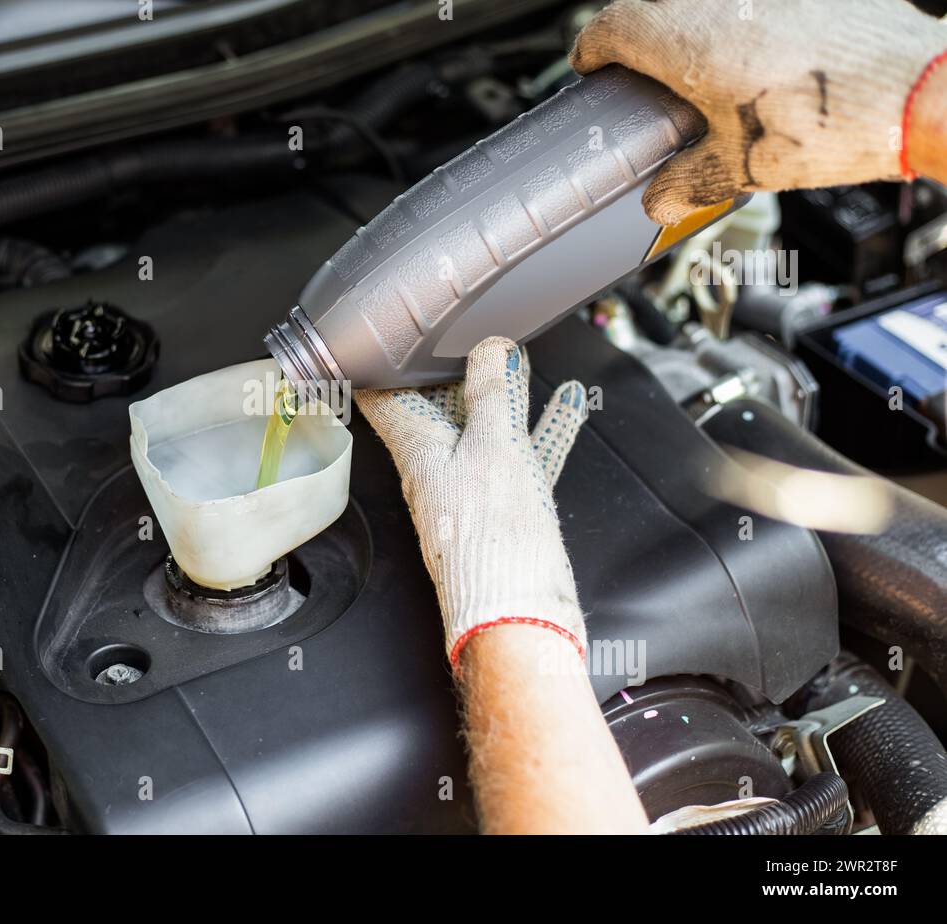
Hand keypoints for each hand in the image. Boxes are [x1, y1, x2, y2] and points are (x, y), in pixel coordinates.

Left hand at [355, 337, 588, 667]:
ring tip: (518, 354)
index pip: (384, 400)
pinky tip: (569, 403)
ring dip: (503, 391)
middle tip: (458, 335)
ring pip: (488, 426)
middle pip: (438, 408)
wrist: (518, 613)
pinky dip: (545, 426)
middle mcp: (439, 469)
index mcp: (417, 452)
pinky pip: (526, 454)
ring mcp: (474, 488)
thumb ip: (491, 393)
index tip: (379, 339)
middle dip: (450, 369)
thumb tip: (490, 349)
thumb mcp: (492, 445)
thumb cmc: (492, 538)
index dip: (380, 366)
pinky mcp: (508, 507)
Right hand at [570, 0, 946, 223]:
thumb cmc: (833, 124)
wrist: (912, 91)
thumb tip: (661, 199)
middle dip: (625, 4)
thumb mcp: (741, 170)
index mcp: (686, 42)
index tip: (590, 64)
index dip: (591, 48)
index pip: (610, 27)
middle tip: (628, 42)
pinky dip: (727, 3)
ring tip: (683, 44)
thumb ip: (688, 183)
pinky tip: (742, 46)